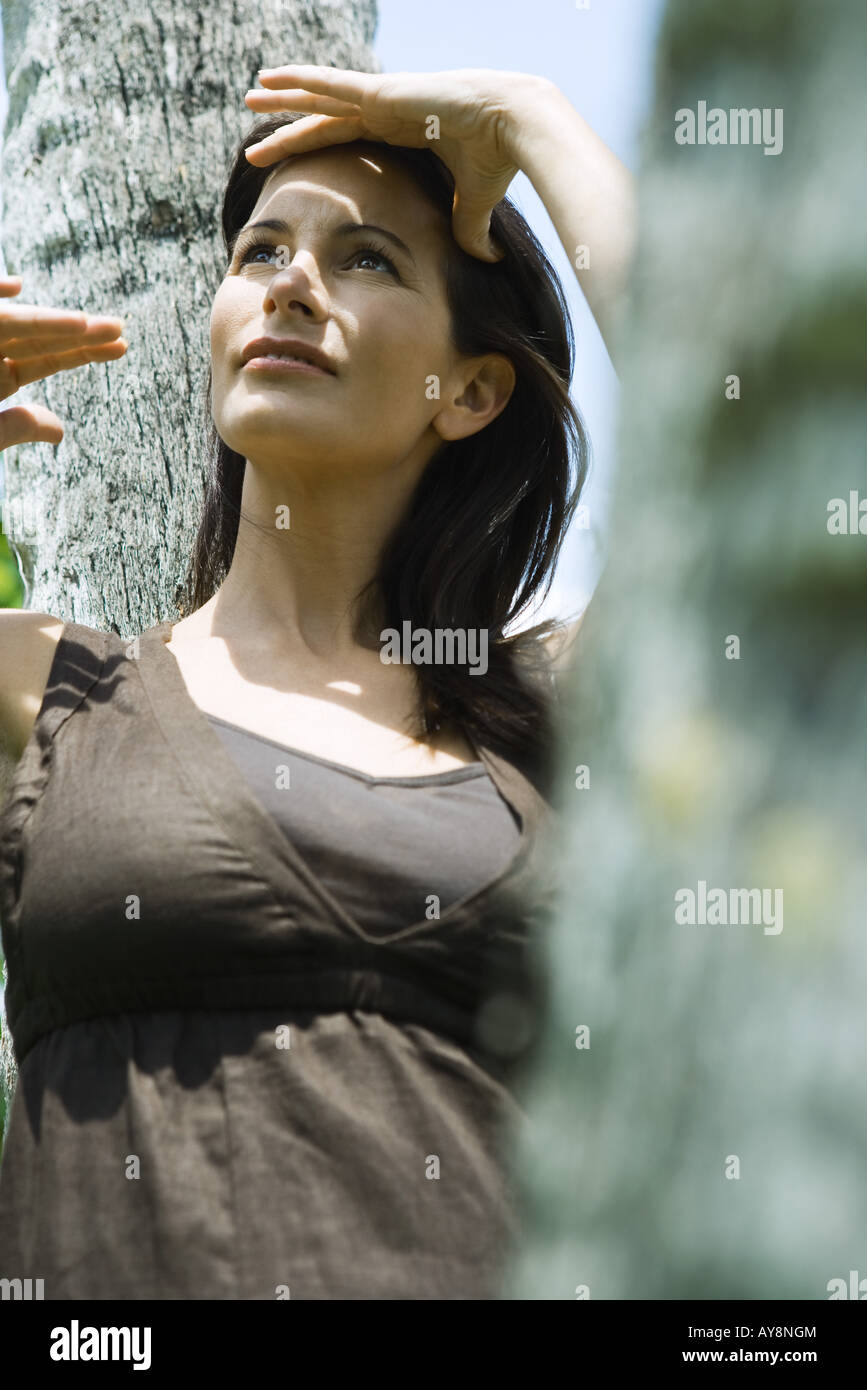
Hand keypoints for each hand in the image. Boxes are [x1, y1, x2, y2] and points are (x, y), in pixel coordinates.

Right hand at [0, 276, 126, 449]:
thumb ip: (17, 429)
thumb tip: (60, 433)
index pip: (45, 358)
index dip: (83, 352)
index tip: (121, 346)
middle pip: (37, 337)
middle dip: (78, 333)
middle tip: (120, 327)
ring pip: (13, 324)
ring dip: (46, 321)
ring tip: (84, 324)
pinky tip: (17, 285)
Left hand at [244, 66, 551, 260]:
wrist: (513, 129)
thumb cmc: (498, 160)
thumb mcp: (474, 206)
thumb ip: (470, 230)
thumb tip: (488, 262)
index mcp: (402, 132)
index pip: (347, 140)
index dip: (317, 148)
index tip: (289, 160)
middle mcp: (387, 111)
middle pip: (326, 120)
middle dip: (291, 128)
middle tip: (256, 139)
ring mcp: (382, 97)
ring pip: (321, 98)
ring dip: (285, 98)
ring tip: (251, 97)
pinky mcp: (382, 91)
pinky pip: (331, 85)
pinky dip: (299, 80)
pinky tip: (269, 79)